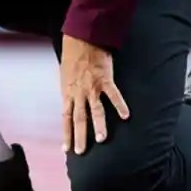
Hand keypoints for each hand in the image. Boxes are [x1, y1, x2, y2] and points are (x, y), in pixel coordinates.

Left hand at [59, 33, 129, 154]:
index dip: (66, 133)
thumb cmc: (72, 55)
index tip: (66, 149)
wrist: (82, 38)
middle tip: (82, 152)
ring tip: (101, 139)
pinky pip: (114, 95)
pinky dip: (120, 105)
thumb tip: (69, 101)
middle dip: (80, 136)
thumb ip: (69, 90)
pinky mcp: (105, 79)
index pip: (66, 117)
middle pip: (79, 118)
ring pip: (96, 110)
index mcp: (68, 91)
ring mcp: (92, 87)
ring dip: (99, 125)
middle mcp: (79, 92)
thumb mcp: (65, 75)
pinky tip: (126, 116)